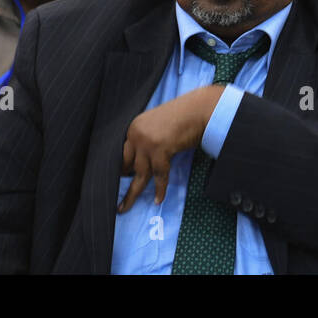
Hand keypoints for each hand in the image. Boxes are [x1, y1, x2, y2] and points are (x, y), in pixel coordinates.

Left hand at [119, 85, 224, 212]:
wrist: (200, 109)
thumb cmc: (184, 117)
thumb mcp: (159, 127)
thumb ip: (148, 140)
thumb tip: (141, 163)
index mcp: (134, 127)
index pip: (121, 152)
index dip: (121, 168)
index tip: (118, 181)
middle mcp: (136, 133)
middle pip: (125, 163)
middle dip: (122, 182)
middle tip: (117, 197)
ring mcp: (147, 142)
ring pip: (138, 174)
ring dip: (132, 193)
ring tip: (125, 208)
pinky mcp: (160, 149)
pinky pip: (159, 175)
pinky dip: (160, 188)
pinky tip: (158, 199)